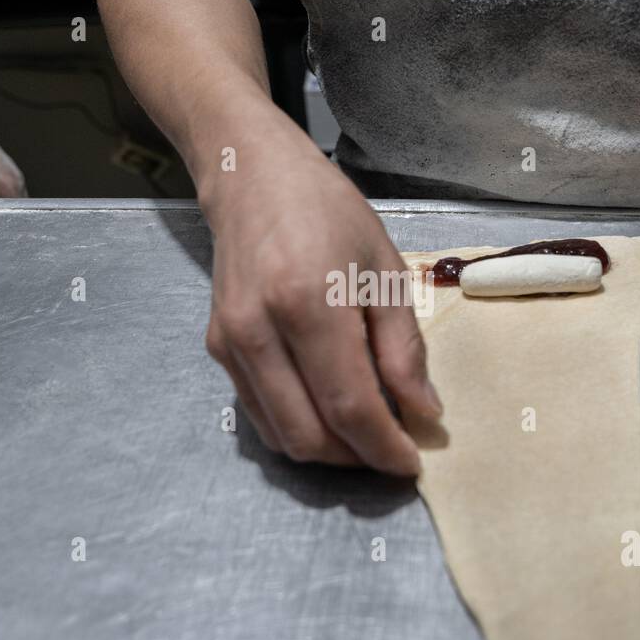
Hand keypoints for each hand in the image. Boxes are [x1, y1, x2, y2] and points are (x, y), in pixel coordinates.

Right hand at [202, 119, 440, 475]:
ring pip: (282, 437)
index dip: (384, 447)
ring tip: (365, 432)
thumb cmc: (326, 212)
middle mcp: (259, 330)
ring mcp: (230, 344)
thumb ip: (403, 347)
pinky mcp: (217, 350)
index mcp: (308, 303)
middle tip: (392, 448)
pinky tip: (329, 410)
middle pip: (310, 436)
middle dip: (357, 458)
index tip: (412, 461)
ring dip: (328, 451)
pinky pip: (261, 416)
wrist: (251, 178)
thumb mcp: (384, 268)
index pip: (349, 406)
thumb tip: (422, 412)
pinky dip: (300, 428)